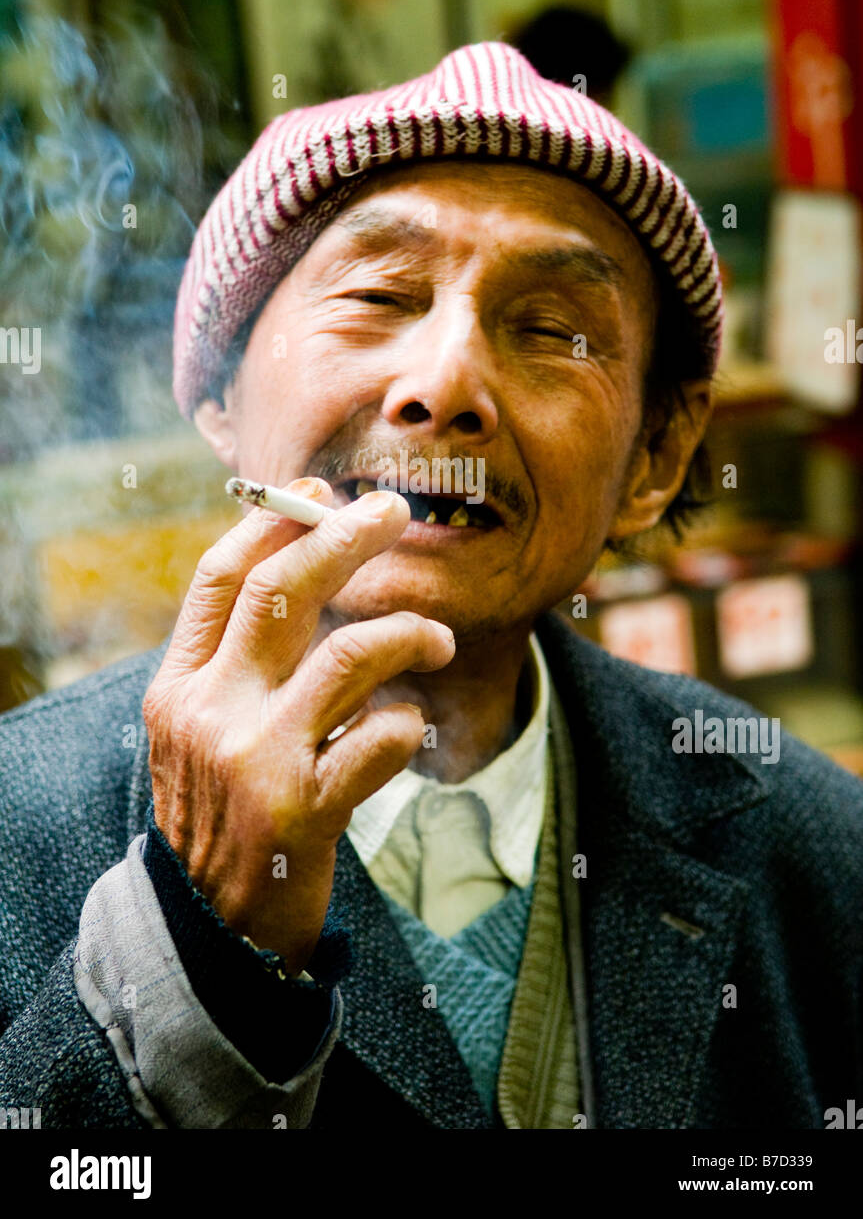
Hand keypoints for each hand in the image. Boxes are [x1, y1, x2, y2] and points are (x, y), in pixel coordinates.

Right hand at [143, 479, 453, 972]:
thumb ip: (237, 664)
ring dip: (406, 632)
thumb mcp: (202, 732)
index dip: (272, 524)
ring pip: (347, 656)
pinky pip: (381, 738)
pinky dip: (410, 723)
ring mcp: (256, 761)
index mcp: (180, 687)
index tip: (320, 492)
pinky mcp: (306, 809)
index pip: (220, 580)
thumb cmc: (224, 810)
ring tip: (438, 637)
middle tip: (395, 513)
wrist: (211, 927)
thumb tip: (303, 568)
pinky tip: (414, 730)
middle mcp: (210, 713)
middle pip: (281, 593)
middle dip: (344, 539)